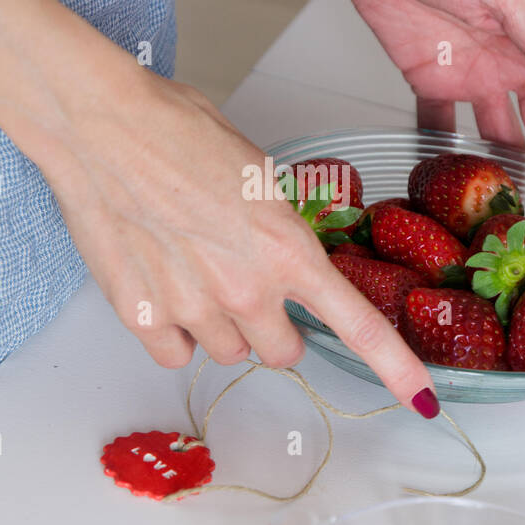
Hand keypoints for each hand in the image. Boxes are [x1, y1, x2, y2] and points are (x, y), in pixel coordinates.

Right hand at [0, 0, 438, 414]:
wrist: (101, 126)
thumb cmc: (177, 130)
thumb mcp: (255, 173)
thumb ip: (279, 230)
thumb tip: (283, 256)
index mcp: (288, 247)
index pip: (356, 325)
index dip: (395, 368)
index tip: (423, 399)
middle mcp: (246, 288)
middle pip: (282, 352)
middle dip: (272, 326)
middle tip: (246, 285)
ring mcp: (193, 308)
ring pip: (227, 352)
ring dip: (218, 326)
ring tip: (189, 269)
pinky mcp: (142, 318)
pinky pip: (175, 355)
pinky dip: (172, 333)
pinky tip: (160, 287)